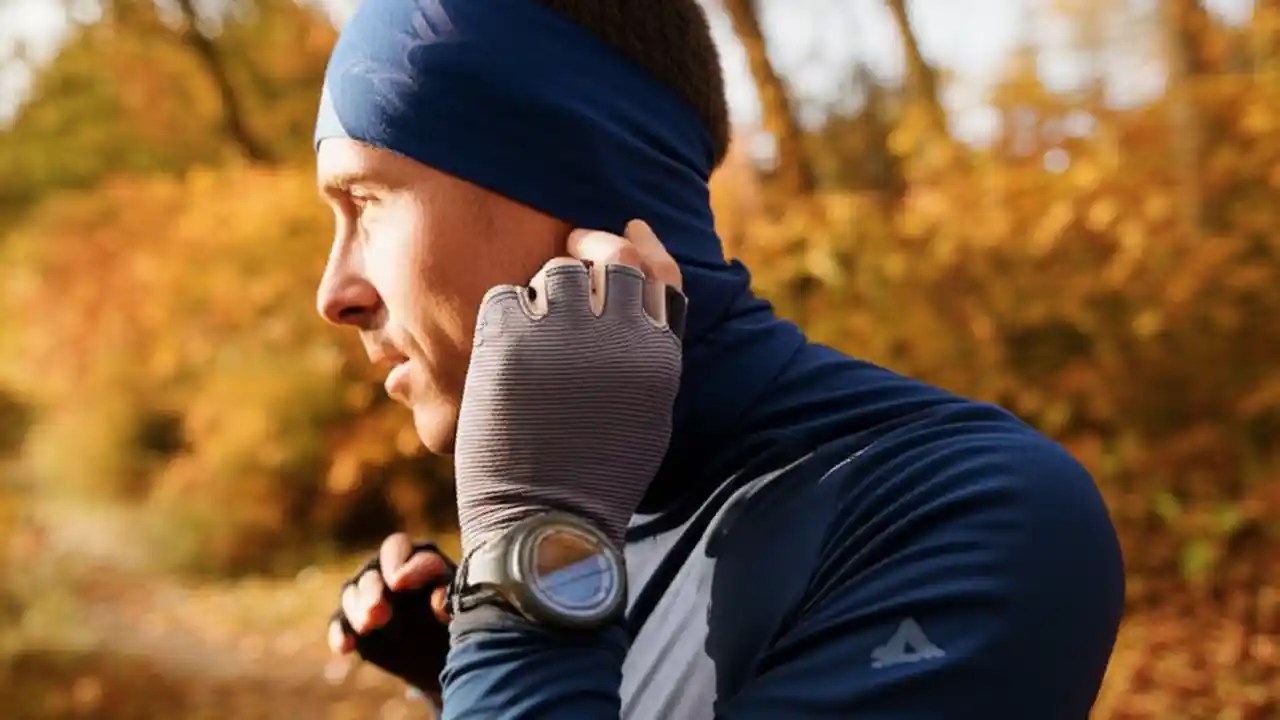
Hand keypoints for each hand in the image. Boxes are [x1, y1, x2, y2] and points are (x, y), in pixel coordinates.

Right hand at [327, 533, 454, 697]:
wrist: (442, 650)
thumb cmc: (455, 617)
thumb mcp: (459, 605)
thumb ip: (450, 598)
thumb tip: (440, 601)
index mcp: (414, 557)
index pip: (397, 549)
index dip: (398, 563)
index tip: (400, 582)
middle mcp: (385, 570)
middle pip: (371, 571)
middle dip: (372, 590)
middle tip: (379, 612)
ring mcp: (367, 595)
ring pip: (352, 593)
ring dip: (357, 609)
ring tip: (368, 626)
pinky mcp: (353, 622)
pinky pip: (339, 623)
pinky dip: (341, 633)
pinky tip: (346, 647)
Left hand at [454, 219, 684, 556]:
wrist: (544, 526)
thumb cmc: (595, 477)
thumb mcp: (646, 414)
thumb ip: (647, 351)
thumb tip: (638, 292)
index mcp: (657, 356)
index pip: (660, 273)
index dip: (644, 244)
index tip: (629, 228)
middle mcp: (618, 337)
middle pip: (611, 259)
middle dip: (591, 249)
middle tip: (572, 250)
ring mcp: (562, 336)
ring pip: (556, 271)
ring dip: (546, 287)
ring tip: (536, 325)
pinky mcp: (508, 344)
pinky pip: (506, 296)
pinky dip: (506, 312)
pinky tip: (504, 344)